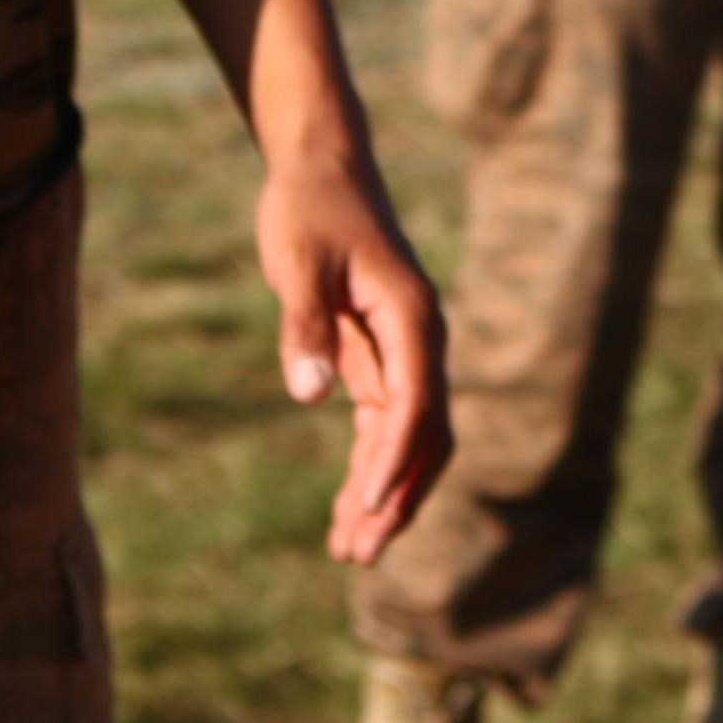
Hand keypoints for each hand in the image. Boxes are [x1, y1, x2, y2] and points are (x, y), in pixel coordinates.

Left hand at [258, 146, 450, 566]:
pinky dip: (369, 468)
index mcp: (413, 317)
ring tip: (349, 550)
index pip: (413, 405)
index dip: (392, 462)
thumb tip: (311, 396)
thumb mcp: (297, 263)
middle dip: (396, 497)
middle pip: (424, 435)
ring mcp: (403, 351)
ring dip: (384, 494)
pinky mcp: (378, 356)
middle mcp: (419, 340)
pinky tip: (346, 508)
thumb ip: (304, 326)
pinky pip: (385, 426)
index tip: (366, 511)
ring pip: (408, 439)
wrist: (322, 167)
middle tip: (358, 554)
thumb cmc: (309, 210)